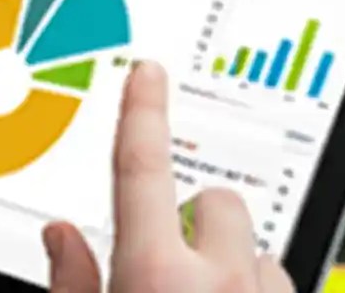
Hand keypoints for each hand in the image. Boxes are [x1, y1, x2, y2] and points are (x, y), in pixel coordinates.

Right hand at [42, 62, 294, 292]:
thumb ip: (73, 284)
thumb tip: (61, 237)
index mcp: (154, 278)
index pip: (143, 170)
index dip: (142, 112)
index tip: (148, 73)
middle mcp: (219, 283)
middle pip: (218, 203)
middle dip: (195, 223)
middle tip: (168, 267)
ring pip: (259, 248)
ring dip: (233, 265)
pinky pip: (282, 283)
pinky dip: (258, 291)